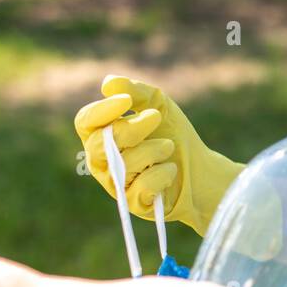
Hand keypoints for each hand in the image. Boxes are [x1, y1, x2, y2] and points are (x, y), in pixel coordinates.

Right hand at [74, 74, 242, 236]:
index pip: (85, 122)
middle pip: (100, 144)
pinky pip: (141, 187)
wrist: (201, 168)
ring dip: (153, 150)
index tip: (126, 101)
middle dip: (131, 129)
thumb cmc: (173, 134)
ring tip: (169, 146)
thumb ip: (136, 92)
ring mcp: (116, 184)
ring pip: (123, 165)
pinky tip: (171, 170)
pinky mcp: (134, 204)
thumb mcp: (158, 105)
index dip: (102, 111)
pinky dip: (161, 173)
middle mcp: (101, 161)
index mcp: (101, 134)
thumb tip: (108, 83)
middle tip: (156, 117)